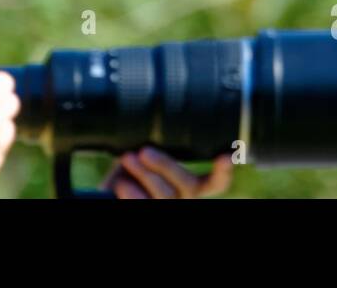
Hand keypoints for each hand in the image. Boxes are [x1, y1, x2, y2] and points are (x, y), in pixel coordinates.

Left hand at [103, 148, 233, 198]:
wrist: (111, 189)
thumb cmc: (131, 169)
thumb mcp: (145, 152)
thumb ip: (156, 144)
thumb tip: (153, 125)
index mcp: (190, 183)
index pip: (215, 182)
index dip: (224, 172)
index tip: (225, 157)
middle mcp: (182, 197)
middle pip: (187, 185)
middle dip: (165, 165)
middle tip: (144, 151)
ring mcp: (166, 206)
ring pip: (164, 196)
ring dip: (144, 175)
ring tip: (127, 159)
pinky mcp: (145, 211)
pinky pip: (142, 205)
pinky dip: (131, 193)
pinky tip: (122, 183)